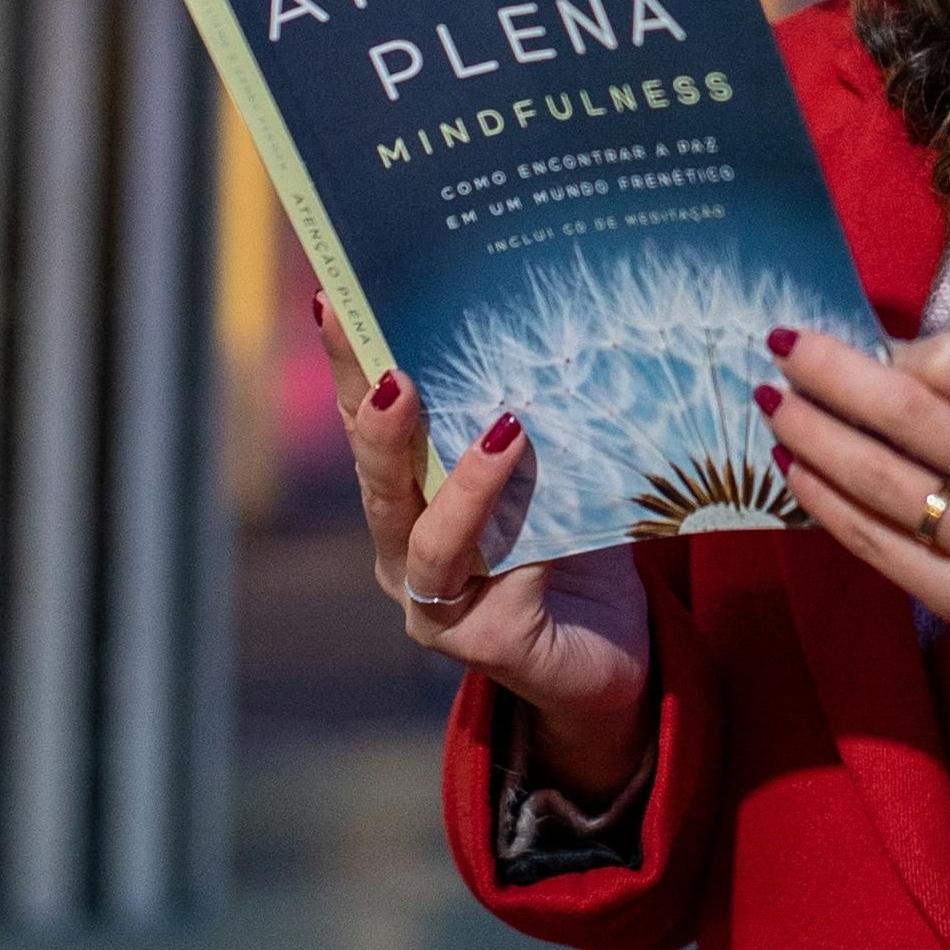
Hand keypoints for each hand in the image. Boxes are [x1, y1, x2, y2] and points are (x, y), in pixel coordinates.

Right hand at [316, 294, 651, 789]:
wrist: (617, 649)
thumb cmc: (575, 545)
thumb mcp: (549, 468)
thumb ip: (523, 419)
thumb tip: (533, 329)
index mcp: (405, 503)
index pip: (367, 425)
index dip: (347, 366)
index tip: (332, 300)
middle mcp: (404, 558)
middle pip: (378, 487)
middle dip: (378, 428)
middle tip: (393, 377)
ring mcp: (439, 611)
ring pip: (429, 547)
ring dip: (462, 488)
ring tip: (504, 431)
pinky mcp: (491, 646)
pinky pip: (505, 588)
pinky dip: (530, 544)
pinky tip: (559, 519)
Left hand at [759, 326, 949, 768]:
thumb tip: (883, 354)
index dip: (898, 346)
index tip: (847, 331)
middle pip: (914, 421)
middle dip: (833, 378)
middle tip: (780, 349)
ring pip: (884, 486)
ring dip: (814, 438)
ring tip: (772, 403)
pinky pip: (880, 547)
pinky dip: (827, 503)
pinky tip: (793, 469)